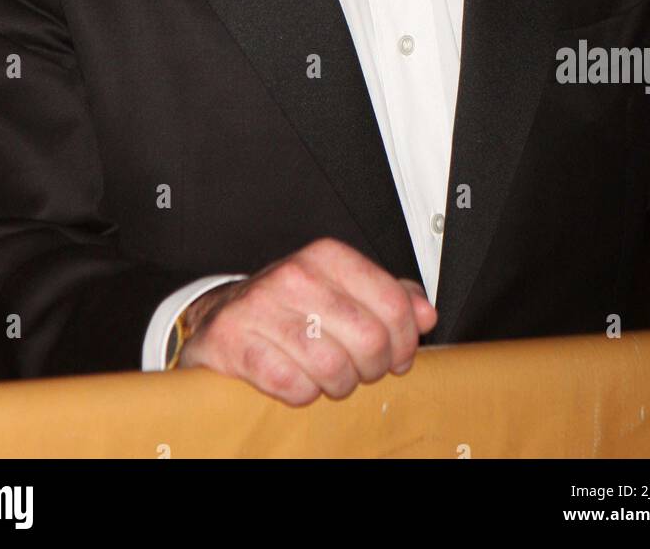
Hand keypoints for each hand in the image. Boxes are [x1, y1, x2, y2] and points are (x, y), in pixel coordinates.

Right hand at [178, 237, 437, 405]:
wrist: (223, 316)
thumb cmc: (290, 307)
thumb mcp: (342, 289)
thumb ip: (389, 297)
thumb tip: (426, 314)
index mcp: (327, 256)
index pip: (393, 303)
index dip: (404, 341)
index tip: (398, 355)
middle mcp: (295, 275)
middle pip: (369, 339)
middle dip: (372, 367)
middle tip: (362, 370)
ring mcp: (262, 307)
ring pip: (333, 366)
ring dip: (338, 384)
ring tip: (330, 378)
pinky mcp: (235, 341)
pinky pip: (291, 384)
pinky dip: (303, 393)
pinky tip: (299, 382)